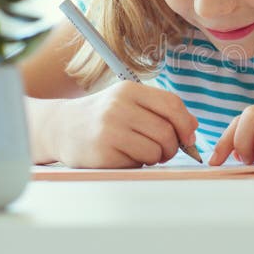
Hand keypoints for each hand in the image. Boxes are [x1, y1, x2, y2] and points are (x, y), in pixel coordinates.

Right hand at [56, 82, 197, 167]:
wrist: (60, 127)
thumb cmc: (102, 116)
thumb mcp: (128, 103)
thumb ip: (160, 110)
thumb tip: (193, 126)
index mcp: (129, 90)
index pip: (172, 104)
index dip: (186, 124)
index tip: (188, 138)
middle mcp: (119, 106)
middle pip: (166, 131)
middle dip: (172, 147)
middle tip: (165, 151)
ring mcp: (109, 129)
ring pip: (155, 150)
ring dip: (156, 157)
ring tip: (143, 153)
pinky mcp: (102, 152)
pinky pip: (137, 163)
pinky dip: (138, 164)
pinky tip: (124, 156)